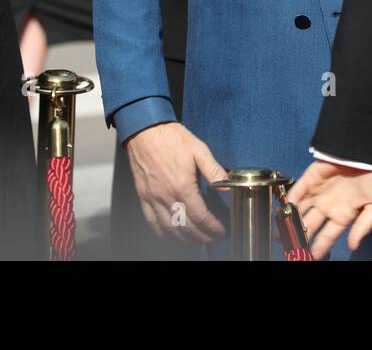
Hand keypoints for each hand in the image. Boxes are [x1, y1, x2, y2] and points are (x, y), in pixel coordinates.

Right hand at [124, 122, 227, 242]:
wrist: (145, 130)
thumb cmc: (171, 138)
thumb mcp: (199, 150)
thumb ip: (214, 171)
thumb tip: (228, 186)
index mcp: (182, 186)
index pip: (200, 216)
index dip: (212, 228)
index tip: (220, 232)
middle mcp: (166, 196)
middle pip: (185, 227)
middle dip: (201, 237)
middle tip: (212, 239)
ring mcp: (153, 198)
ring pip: (168, 229)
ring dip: (183, 239)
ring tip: (195, 241)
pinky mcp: (143, 196)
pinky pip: (151, 222)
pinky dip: (162, 233)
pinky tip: (171, 235)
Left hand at [288, 161, 371, 259]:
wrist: (369, 152)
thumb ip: (364, 226)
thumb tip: (353, 246)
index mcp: (344, 213)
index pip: (327, 236)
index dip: (319, 248)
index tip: (310, 258)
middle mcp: (329, 205)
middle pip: (309, 227)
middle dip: (299, 239)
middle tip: (290, 250)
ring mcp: (318, 192)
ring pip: (299, 212)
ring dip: (290, 223)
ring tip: (280, 237)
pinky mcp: (310, 178)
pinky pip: (296, 192)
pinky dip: (288, 203)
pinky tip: (281, 214)